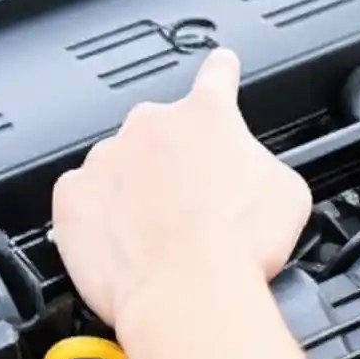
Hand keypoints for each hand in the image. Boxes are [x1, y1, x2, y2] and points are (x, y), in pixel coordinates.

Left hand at [52, 48, 311, 327]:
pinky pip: (83, 199)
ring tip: (160, 236)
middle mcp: (152, 125)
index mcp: (207, 115)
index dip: (221, 70)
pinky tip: (124, 243)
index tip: (220, 64)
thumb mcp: (286, 192)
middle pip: (162, 131)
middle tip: (195, 206)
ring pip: (121, 167)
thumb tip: (252, 175)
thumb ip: (261, 165)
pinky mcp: (72, 197)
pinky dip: (98, 218)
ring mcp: (107, 158)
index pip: (217, 76)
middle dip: (176, 162)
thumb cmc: (239, 246)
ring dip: (136, 191)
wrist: (189, 294)